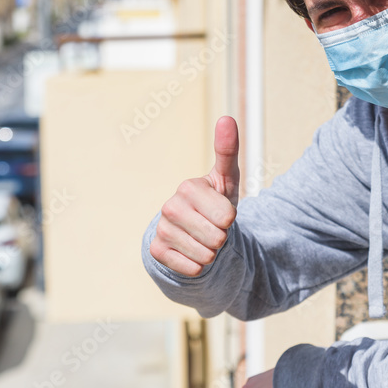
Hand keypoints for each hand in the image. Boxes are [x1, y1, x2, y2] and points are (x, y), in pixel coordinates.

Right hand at [150, 116, 239, 276]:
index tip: (220, 211)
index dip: (230, 219)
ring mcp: (161, 229)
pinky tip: (191, 252)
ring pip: (206, 256)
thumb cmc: (214, 203)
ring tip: (203, 239)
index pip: (227, 217)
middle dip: (221, 237)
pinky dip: (198, 266)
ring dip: (211, 253)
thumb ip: (228, 150)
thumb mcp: (226, 179)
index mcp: (188, 187)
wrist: (192, 232)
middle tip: (212, 228)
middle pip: (217, 238)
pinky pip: (193, 269)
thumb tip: (226, 118)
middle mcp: (170, 206)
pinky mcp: (156, 251)